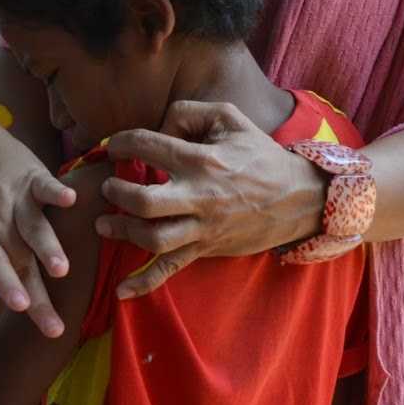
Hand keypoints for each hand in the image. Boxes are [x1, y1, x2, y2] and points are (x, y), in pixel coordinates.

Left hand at [0, 126, 75, 337]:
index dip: (7, 286)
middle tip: (55, 325)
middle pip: (20, 260)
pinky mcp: (31, 175)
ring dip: (48, 248)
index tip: (20, 308)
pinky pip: (45, 185)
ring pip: (35, 227)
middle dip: (38, 294)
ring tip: (62, 270)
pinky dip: (57, 192)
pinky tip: (71, 200)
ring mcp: (16, 198)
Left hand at [94, 100, 326, 298]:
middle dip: (116, 193)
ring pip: (152, 238)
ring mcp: (202, 227)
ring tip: (103, 224)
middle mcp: (199, 196)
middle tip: (105, 188)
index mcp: (201, 160)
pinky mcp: (206, 248)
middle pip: (144, 201)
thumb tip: (158, 128)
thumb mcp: (229, 118)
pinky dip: (144, 282)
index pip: (146, 146)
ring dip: (121, 232)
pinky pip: (171, 269)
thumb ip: (189, 113)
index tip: (111, 148)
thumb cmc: (259, 154)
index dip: (119, 144)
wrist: (300, 197)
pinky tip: (121, 291)